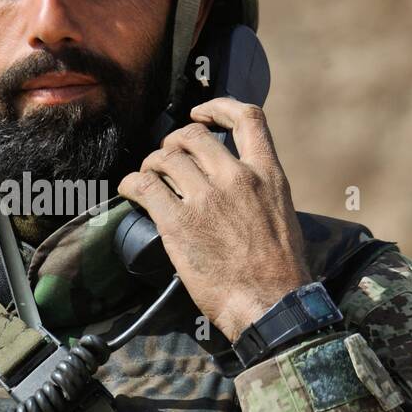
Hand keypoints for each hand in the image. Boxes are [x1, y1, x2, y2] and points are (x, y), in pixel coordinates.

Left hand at [118, 97, 310, 341]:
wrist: (271, 304)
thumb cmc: (279, 271)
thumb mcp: (281, 215)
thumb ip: (258, 191)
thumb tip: (235, 186)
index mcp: (267, 174)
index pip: (248, 118)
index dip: (219, 107)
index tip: (202, 114)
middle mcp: (237, 178)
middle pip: (192, 135)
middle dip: (174, 142)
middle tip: (168, 159)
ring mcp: (207, 199)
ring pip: (165, 158)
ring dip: (152, 164)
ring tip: (149, 177)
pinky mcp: (179, 223)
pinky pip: (144, 186)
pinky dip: (132, 183)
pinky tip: (131, 190)